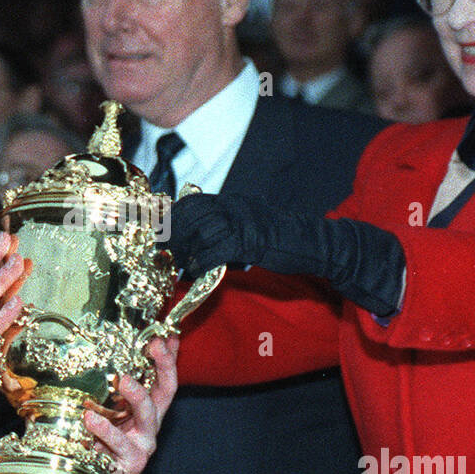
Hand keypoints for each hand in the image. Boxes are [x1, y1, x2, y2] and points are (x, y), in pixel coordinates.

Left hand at [75, 336, 178, 473]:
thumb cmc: (95, 446)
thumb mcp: (100, 414)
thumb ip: (100, 392)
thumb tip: (86, 357)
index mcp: (145, 411)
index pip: (164, 378)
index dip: (169, 357)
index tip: (167, 332)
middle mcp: (149, 426)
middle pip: (165, 392)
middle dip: (163, 366)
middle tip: (153, 345)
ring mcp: (142, 446)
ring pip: (148, 416)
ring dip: (137, 395)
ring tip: (121, 379)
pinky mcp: (130, 466)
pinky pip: (120, 444)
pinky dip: (105, 430)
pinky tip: (90, 418)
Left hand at [168, 195, 404, 316]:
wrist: (314, 243)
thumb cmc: (281, 240)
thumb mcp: (250, 226)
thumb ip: (226, 229)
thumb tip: (201, 241)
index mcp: (233, 201)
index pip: (193, 202)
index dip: (173, 218)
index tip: (160, 233)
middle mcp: (235, 206)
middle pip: (191, 214)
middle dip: (172, 234)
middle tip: (160, 252)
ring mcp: (244, 222)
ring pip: (200, 231)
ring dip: (184, 250)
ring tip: (176, 264)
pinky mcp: (252, 241)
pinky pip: (217, 250)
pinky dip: (201, 262)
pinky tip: (194, 272)